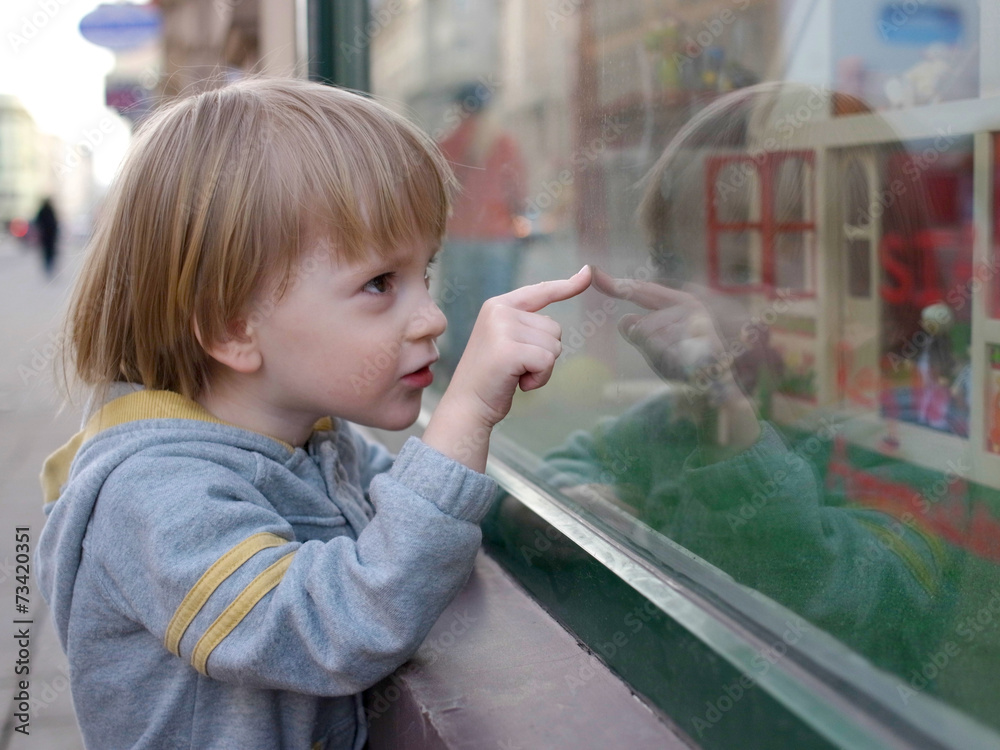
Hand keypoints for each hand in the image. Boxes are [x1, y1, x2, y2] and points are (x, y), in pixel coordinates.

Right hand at [424, 265, 592, 470]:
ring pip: (554, 346)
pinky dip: (540, 378)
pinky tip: (520, 384)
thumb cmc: (491, 379)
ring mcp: (502, 328)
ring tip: (516, 375)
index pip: (541, 291)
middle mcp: (499, 311)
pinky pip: (548, 361)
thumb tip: (552, 326)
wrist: (467, 407)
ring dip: (542, 368)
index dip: (568, 285)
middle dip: (544, 353)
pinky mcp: (509, 349)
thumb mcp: (504, 342)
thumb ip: (524, 327)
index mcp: (498, 305)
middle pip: (554, 328)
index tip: (588, 272)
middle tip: (516, 367)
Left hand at [591, 266, 759, 455]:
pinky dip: (676, 364)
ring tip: (684, 364)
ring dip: (663, 359)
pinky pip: (671, 354)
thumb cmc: (685, 366)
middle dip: (651, 349)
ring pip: (653, 342)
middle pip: (643, 327)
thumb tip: (624, 319)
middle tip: (670, 355)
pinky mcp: (708, 341)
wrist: (719, 390)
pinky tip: (688, 366)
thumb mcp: (655, 349)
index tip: (590, 272)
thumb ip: (639, 333)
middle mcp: (690, 306)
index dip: (615, 284)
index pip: (641, 291)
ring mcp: (699, 323)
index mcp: (678, 301)